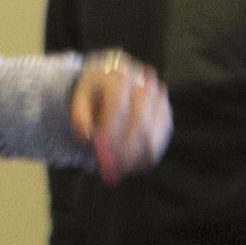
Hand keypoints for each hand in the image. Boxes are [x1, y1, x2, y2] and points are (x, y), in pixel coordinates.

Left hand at [66, 53, 173, 180]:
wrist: (116, 79)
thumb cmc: (96, 92)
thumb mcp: (80, 97)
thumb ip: (79, 115)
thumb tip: (85, 137)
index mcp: (121, 76)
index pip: (119, 106)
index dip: (111, 131)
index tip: (101, 150)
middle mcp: (145, 85)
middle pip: (141, 122)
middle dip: (126, 149)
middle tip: (113, 167)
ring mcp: (160, 102)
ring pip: (152, 136)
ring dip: (135, 157)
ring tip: (118, 168)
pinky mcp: (166, 117)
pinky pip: (158, 144)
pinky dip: (144, 159)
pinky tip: (128, 164)